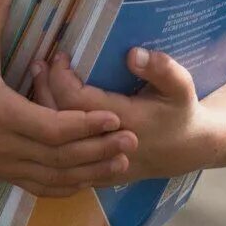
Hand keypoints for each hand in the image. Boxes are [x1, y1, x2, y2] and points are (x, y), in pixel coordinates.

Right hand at [0, 0, 136, 197]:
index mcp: (3, 113)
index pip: (51, 128)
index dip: (85, 124)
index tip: (114, 116)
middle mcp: (7, 145)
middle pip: (61, 158)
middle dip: (99, 150)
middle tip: (133, 140)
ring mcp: (7, 165)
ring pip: (56, 177)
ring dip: (92, 172)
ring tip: (124, 163)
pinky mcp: (7, 174)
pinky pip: (43, 187)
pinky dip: (70, 186)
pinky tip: (93, 178)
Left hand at [34, 48, 225, 182]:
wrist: (187, 151)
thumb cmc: (181, 112)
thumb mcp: (181, 86)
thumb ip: (161, 68)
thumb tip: (132, 54)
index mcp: (127, 121)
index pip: (79, 102)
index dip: (62, 78)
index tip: (61, 56)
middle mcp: (108, 145)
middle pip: (61, 120)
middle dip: (45, 89)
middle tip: (40, 64)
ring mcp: (99, 163)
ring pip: (57, 140)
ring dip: (42, 109)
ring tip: (37, 80)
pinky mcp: (95, 171)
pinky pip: (63, 155)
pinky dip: (49, 133)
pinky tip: (43, 111)